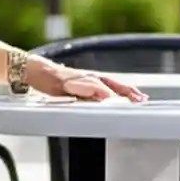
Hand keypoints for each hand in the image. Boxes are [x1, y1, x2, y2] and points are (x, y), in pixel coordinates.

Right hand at [25, 56, 147, 102]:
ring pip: (102, 84)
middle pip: (113, 82)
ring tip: (128, 100)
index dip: (129, 91)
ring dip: (116, 92)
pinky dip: (97, 91)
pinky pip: (86, 86)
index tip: (142, 99)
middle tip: (141, 100)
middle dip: (128, 91)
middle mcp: (89, 76)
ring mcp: (80, 77)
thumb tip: (103, 108)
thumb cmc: (54, 84)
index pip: (115, 84)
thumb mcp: (76, 94)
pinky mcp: (69, 81)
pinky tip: (106, 96)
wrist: (37, 72)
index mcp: (92, 80)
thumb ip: (89, 99)